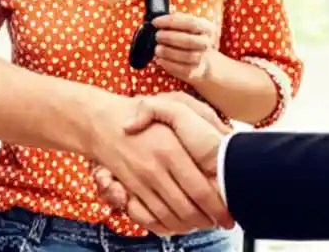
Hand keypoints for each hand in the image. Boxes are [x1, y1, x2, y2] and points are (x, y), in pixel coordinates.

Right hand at [84, 94, 229, 234]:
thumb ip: (203, 116)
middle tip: (219, 222)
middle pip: (188, 209)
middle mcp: (156, 168)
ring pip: (170, 217)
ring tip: (202, 224)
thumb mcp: (175, 103)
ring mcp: (141, 180)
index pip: (202, 190)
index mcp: (172, 149)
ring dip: (188, 226)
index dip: (218, 207)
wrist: (99, 120)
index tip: (228, 213)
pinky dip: (164, 226)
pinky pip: (148, 217)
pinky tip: (177, 223)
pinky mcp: (129, 189)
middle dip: (207, 221)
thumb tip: (226, 136)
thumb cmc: (141, 110)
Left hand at [152, 14, 218, 84]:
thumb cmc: (191, 38)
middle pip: (189, 41)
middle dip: (169, 38)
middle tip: (157, 36)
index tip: (155, 22)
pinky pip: (182, 70)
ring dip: (168, 52)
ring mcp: (203, 59)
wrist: (205, 60)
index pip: (190, 22)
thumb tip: (159, 20)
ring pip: (187, 56)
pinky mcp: (196, 72)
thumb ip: (177, 20)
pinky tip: (159, 60)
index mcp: (207, 28)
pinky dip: (168, 64)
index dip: (171, 22)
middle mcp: (207, 43)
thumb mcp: (189, 26)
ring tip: (157, 49)